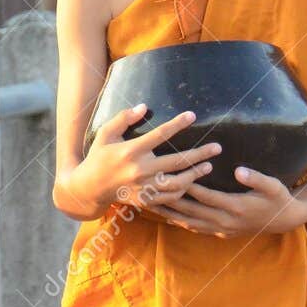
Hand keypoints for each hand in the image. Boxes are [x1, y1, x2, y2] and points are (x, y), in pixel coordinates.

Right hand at [74, 105, 221, 214]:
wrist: (89, 188)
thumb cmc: (99, 156)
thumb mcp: (106, 133)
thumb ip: (123, 118)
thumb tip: (143, 107)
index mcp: (130, 151)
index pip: (159, 135)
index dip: (177, 124)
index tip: (192, 115)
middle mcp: (139, 170)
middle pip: (176, 161)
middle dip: (199, 154)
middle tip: (217, 147)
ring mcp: (143, 187)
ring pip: (177, 183)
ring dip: (195, 174)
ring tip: (208, 166)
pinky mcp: (144, 200)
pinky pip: (169, 197)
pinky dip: (182, 190)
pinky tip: (191, 182)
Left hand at [147, 167, 306, 237]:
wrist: (283, 220)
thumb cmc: (278, 198)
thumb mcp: (272, 186)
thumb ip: (255, 178)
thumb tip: (239, 171)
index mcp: (236, 207)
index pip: (206, 196)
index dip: (188, 186)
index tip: (171, 176)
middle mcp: (225, 220)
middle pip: (192, 211)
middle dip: (171, 201)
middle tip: (151, 191)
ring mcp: (222, 228)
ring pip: (191, 222)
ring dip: (171, 213)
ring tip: (152, 205)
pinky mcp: (221, 232)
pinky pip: (197, 228)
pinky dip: (181, 222)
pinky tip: (168, 215)